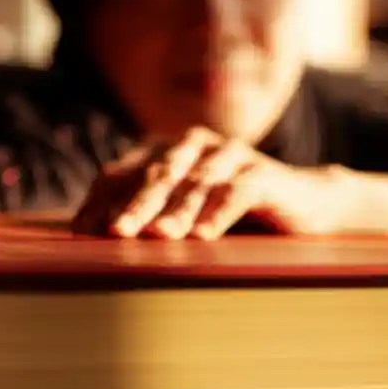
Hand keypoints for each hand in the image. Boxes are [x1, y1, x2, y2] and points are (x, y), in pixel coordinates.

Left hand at [70, 126, 354, 238]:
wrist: (305, 208)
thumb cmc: (233, 219)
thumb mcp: (183, 218)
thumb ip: (145, 221)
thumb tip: (88, 244)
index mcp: (164, 151)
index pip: (121, 174)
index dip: (101, 203)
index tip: (82, 237)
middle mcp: (194, 145)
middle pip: (156, 176)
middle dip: (134, 206)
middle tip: (114, 234)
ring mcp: (230, 154)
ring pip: (195, 183)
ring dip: (176, 213)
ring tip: (159, 238)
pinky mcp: (263, 172)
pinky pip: (237, 192)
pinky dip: (219, 214)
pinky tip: (204, 236)